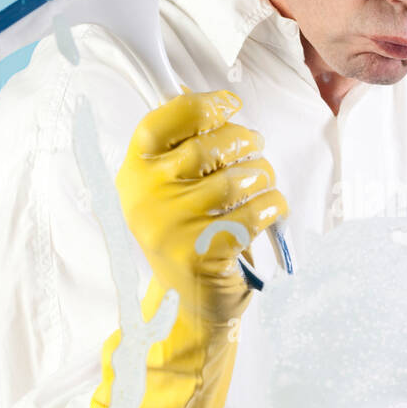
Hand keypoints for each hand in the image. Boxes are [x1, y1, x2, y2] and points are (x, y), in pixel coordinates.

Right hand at [89, 88, 288, 407]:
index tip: (232, 105)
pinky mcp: (204, 252)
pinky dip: (273, 207)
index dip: (203, 106)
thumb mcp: (168, 192)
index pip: (163, 121)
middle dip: (245, 142)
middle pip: (211, 144)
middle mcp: (145, 197)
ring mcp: (172, 227)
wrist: (187, 306)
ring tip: (262, 184)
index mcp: (133, 174)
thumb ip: (181, 151)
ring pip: (241, 177)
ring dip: (264, 176)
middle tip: (256, 148)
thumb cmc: (187, 236)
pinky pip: (257, 211)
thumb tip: (213, 101)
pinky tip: (270, 212)